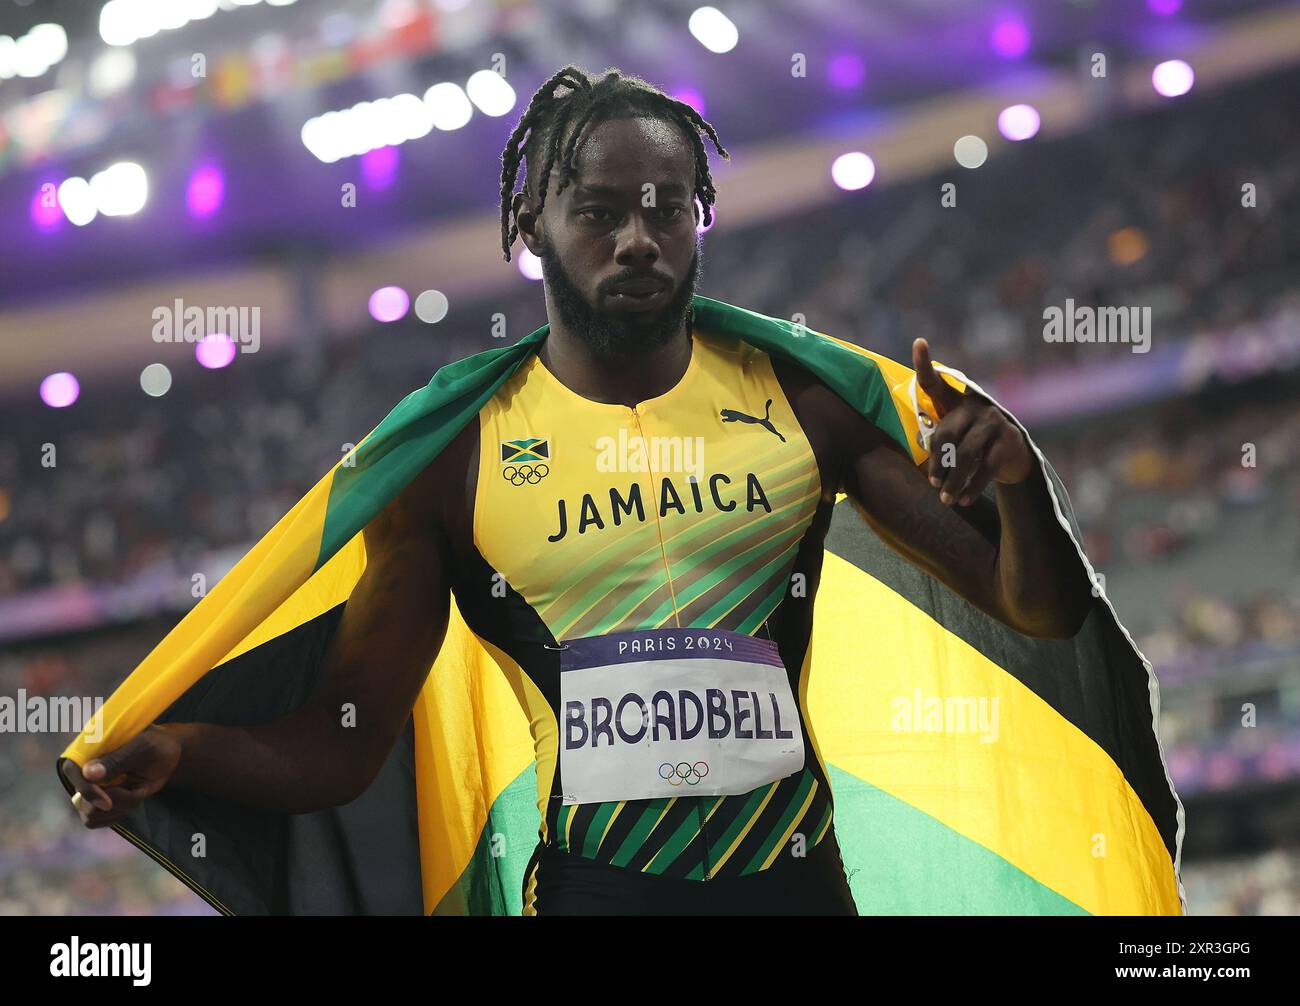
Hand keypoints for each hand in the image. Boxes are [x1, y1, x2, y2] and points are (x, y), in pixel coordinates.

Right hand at [61, 725, 182, 829]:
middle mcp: (84, 771)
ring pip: (92, 815)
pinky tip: (132, 798)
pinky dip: (118, 814)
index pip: (72, 770)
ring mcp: (90, 789)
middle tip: (135, 792)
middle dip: (111, 804)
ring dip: (120, 807)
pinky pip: (99, 821)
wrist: (165, 754)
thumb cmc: (153, 745)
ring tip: (138, 789)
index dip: (87, 790)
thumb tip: (88, 774)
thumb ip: (117, 760)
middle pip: (81, 801)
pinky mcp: (97, 802)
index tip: (108, 803)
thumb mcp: (142, 748)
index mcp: (88, 750)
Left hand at [913, 338, 1032, 505]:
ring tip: (946, 500)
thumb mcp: (956, 439)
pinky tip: (963, 500)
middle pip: (947, 433)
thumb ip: (940, 441)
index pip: (936, 382)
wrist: (1015, 461)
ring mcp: (994, 421)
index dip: (924, 363)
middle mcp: (976, 405)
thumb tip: (924, 467)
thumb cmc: (974, 448)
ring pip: (966, 454)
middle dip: (938, 463)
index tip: (918, 342)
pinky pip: (985, 468)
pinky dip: (971, 487)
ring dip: (953, 481)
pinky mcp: (1009, 441)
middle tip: (933, 485)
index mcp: (958, 401)